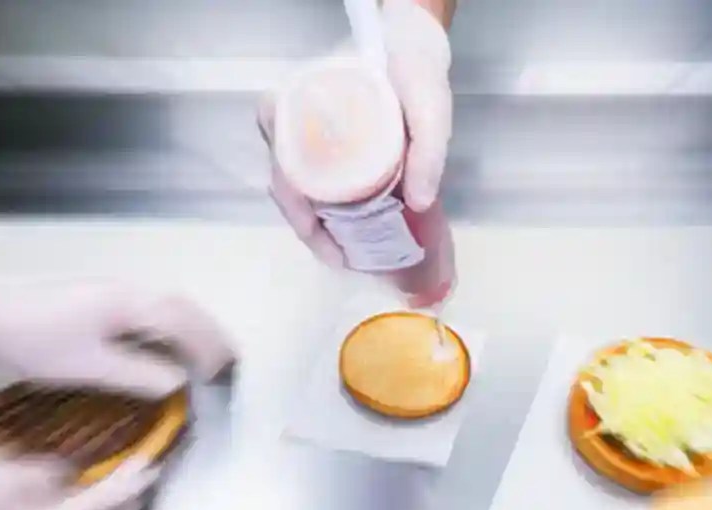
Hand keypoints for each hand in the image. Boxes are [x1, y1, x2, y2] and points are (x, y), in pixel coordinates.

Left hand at [0, 273, 235, 398]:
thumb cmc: (27, 340)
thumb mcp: (84, 367)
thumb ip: (136, 376)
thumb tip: (177, 383)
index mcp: (127, 303)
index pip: (184, 322)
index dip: (208, 349)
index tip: (221, 375)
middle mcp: (123, 290)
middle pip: (180, 307)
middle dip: (206, 334)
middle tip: (225, 361)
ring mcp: (106, 292)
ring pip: (162, 306)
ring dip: (187, 329)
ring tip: (199, 356)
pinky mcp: (91, 299)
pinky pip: (145, 310)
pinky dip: (164, 328)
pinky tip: (157, 349)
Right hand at [257, 0, 452, 267]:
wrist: (411, 46)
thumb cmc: (413, 70)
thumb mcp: (428, 105)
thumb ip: (428, 148)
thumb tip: (418, 203)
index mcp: (297, 103)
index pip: (284, 167)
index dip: (299, 212)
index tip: (327, 242)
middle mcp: (288, 119)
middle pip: (286, 185)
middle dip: (311, 230)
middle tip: (343, 260)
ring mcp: (299, 134)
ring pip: (296, 189)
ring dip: (317, 225)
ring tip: (348, 256)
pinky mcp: (316, 146)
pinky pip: (310, 184)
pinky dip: (325, 212)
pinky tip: (348, 235)